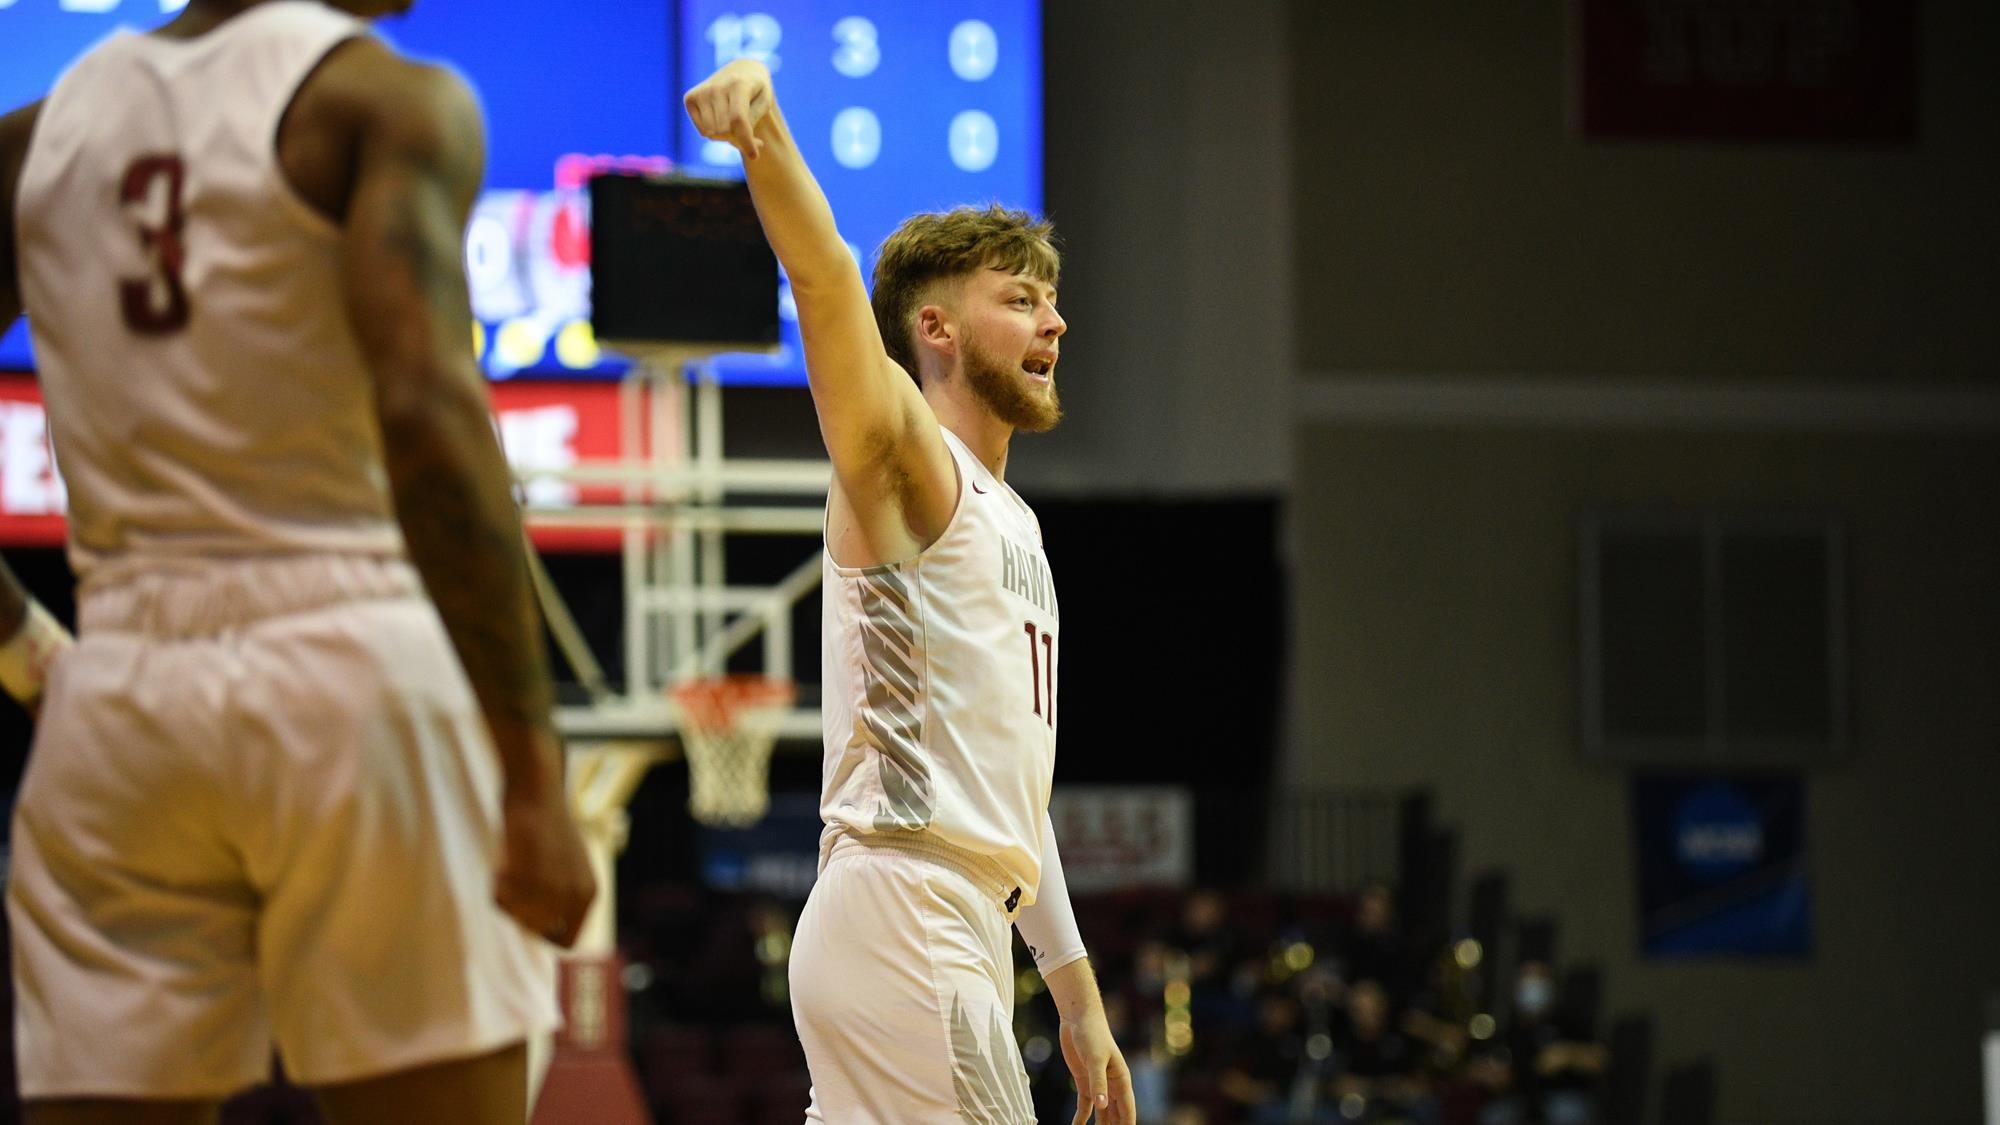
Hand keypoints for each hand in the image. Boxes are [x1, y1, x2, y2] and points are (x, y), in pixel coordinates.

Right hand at [493, 770, 596, 947]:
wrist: (538, 792)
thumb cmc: (547, 827)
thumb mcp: (566, 866)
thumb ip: (560, 898)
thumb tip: (544, 931)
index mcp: (589, 893)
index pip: (567, 940)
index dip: (543, 932)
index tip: (527, 912)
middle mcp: (575, 894)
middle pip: (536, 930)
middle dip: (519, 912)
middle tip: (515, 882)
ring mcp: (552, 887)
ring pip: (518, 918)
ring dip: (506, 898)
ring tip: (509, 870)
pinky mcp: (528, 875)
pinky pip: (501, 901)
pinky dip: (495, 887)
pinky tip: (502, 864)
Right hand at [684, 59, 773, 160]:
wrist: (741, 71)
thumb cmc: (756, 91)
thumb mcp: (763, 103)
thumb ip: (751, 122)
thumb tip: (733, 138)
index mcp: (738, 84)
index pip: (738, 120)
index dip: (746, 140)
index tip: (754, 156)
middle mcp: (716, 86)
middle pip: (725, 130)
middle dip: (739, 138)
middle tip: (749, 134)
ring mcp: (701, 91)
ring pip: (712, 134)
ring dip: (726, 136)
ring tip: (735, 123)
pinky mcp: (690, 98)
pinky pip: (703, 131)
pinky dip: (714, 132)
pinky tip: (721, 118)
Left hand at [1059, 1009, 1134, 1124]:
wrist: (1078, 1017)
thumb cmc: (1092, 1034)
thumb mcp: (1095, 1058)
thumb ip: (1098, 1083)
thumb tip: (1102, 1106)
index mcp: (1122, 1080)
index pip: (1128, 1111)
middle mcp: (1113, 1085)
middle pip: (1116, 1116)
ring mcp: (1098, 1084)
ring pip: (1102, 1114)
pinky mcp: (1084, 1081)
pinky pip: (1085, 1106)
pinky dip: (1081, 1119)